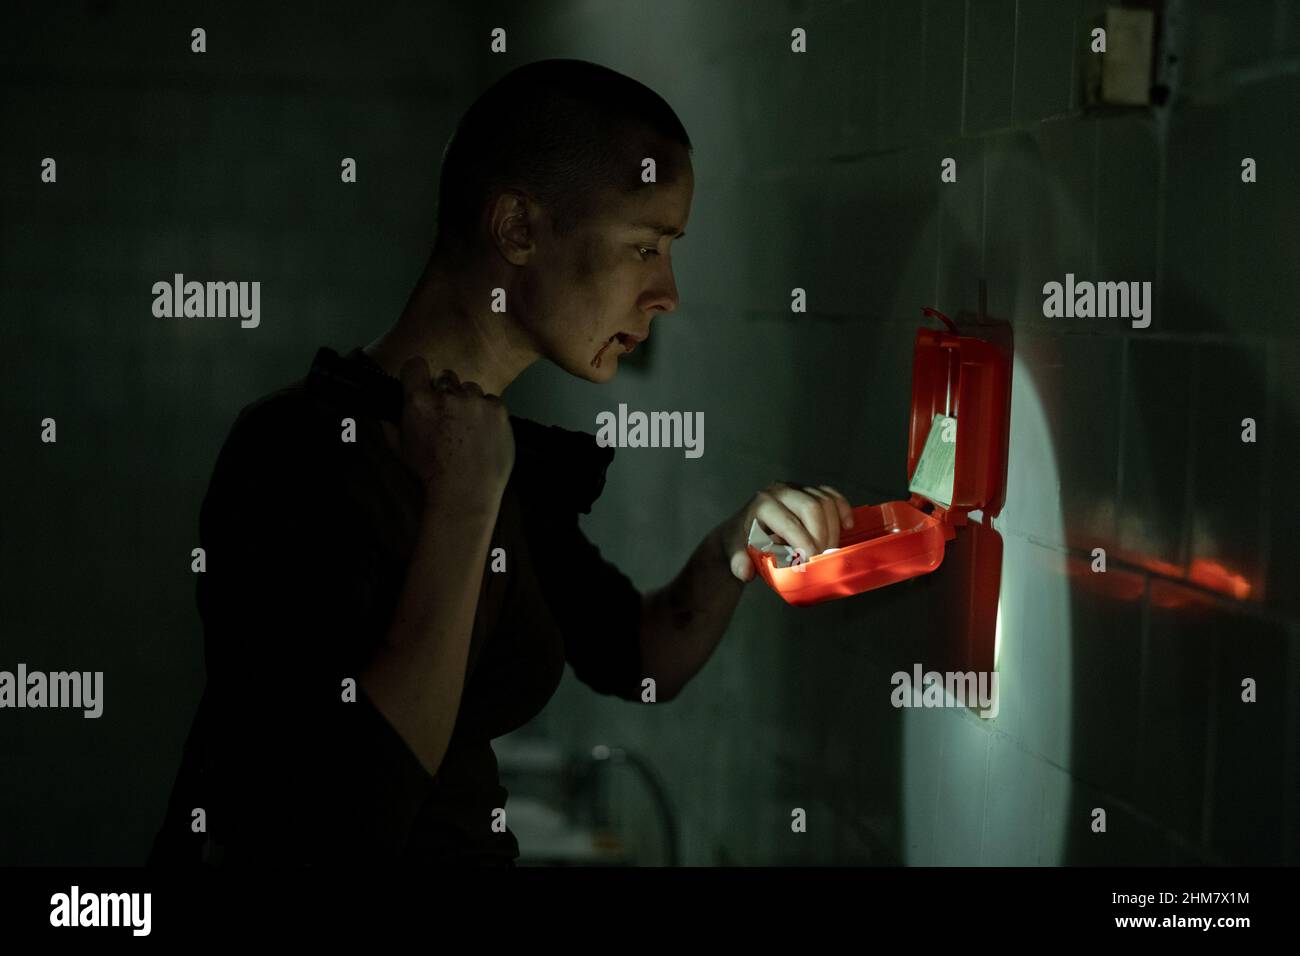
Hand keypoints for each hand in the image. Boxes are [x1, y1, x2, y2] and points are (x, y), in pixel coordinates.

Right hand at [384, 356, 514, 505]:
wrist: (465, 493)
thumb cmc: (432, 475)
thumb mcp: (401, 451)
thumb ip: (392, 427)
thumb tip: (385, 416)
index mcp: (419, 402)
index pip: (415, 366)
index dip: (418, 374)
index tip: (422, 382)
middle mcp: (447, 396)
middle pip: (446, 377)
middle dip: (446, 393)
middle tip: (448, 418)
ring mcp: (475, 402)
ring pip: (471, 389)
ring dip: (469, 403)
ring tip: (468, 430)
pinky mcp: (498, 411)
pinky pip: (493, 402)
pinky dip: (490, 414)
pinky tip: (484, 434)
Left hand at [715, 482, 853, 581]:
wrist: (741, 530)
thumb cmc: (741, 543)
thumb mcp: (734, 554)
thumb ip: (738, 563)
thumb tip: (746, 571)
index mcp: (762, 504)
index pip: (789, 522)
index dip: (804, 544)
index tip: (810, 564)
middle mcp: (780, 491)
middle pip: (813, 508)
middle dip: (821, 537)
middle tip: (822, 560)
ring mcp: (797, 488)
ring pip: (826, 502)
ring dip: (833, 529)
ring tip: (828, 552)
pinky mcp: (810, 491)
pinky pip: (832, 496)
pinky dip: (843, 510)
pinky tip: (847, 527)